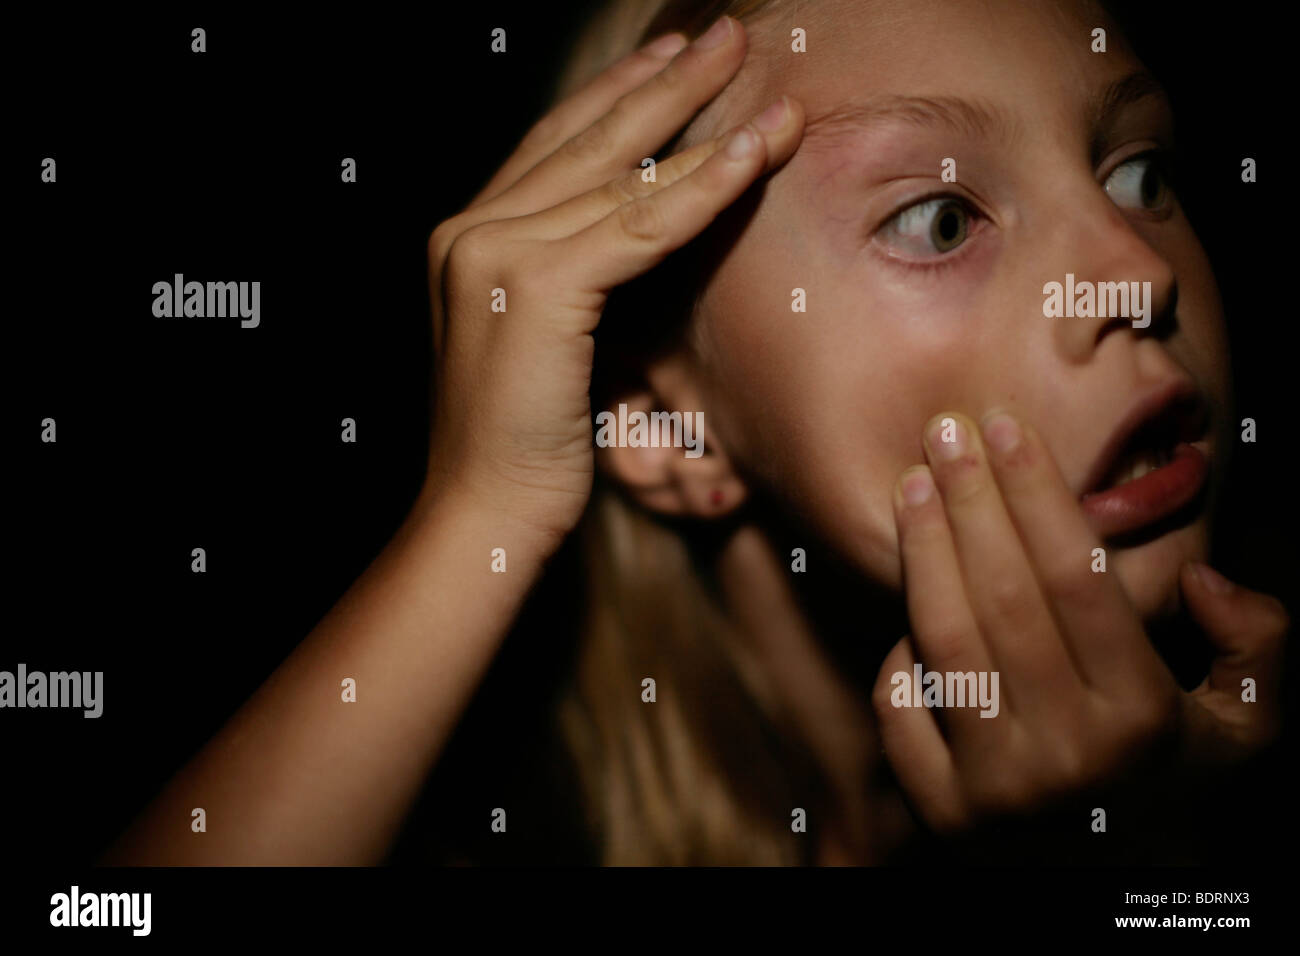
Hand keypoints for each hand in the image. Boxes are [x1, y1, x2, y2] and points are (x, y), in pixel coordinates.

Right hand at [422, 17, 804, 547]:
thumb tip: (625, 241)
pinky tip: (751, 153)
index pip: (556, 146)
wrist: (483, 512)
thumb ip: (569, 280)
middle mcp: (472, 230)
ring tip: (754, 74)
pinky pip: (639, 228)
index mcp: (470, 237)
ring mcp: (496, 253)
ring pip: (619, 176)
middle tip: (720, 33)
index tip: (671, 59)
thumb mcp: (545, 343)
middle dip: (661, 81)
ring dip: (698, 121)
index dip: (618, 95)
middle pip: (586, 138)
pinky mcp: (536, 288)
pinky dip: (701, 189)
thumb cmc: (523, 444)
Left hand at [872, 410, 1287, 834]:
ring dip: (924, 551)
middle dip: (972, 500)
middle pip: (1003, 597)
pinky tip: (910, 598)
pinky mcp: (941, 812)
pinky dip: (900, 649)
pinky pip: (900, 705)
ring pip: (946, 640)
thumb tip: (1199, 580)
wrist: (1105, 876)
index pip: (1077, 580)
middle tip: (944, 431)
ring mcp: (997, 789)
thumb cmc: (1166, 775)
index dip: (1037, 494)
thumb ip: (1255, 647)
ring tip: (912, 485)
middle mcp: (1068, 756)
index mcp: (1142, 721)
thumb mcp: (1244, 724)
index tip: (1004, 427)